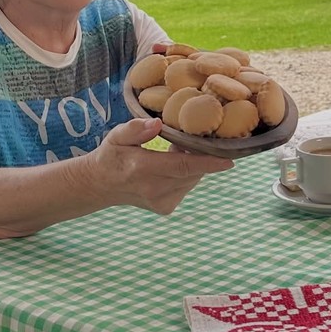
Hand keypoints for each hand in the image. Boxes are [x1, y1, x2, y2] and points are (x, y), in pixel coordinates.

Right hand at [87, 117, 232, 214]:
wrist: (100, 185)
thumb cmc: (111, 155)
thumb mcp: (117, 136)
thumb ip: (136, 129)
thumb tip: (159, 123)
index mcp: (142, 169)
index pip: (183, 166)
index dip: (208, 163)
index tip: (230, 161)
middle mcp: (154, 189)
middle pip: (192, 171)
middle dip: (198, 155)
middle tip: (186, 140)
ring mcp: (161, 202)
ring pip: (192, 179)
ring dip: (190, 165)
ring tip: (172, 154)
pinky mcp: (166, 208)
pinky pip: (187, 186)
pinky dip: (185, 175)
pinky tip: (169, 168)